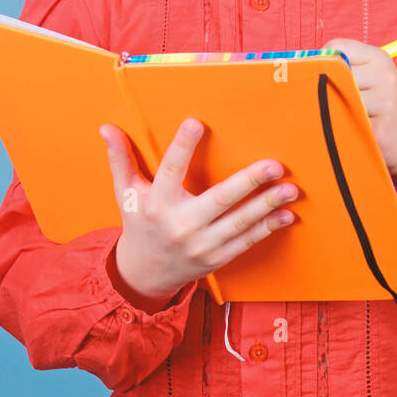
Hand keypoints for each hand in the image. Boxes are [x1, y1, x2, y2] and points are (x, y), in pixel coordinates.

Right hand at [99, 117, 299, 304]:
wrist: (145, 274)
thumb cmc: (140, 223)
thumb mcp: (127, 193)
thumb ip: (121, 159)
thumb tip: (106, 128)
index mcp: (157, 203)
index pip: (170, 170)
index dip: (182, 146)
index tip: (196, 123)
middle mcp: (180, 225)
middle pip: (219, 200)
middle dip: (249, 182)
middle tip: (274, 165)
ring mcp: (201, 245)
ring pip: (239, 222)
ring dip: (268, 205)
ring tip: (290, 189)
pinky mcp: (217, 258)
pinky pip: (246, 241)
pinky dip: (268, 228)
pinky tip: (287, 214)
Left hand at [321, 38, 396, 179]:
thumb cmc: (375, 104)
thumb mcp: (368, 77)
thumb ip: (341, 67)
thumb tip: (299, 67)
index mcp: (380, 58)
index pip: (337, 47)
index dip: (322, 61)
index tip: (321, 75)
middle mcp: (385, 76)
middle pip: (334, 72)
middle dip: (321, 87)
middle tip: (319, 99)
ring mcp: (385, 102)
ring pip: (337, 99)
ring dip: (327, 109)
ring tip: (331, 115)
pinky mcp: (380, 129)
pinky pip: (344, 124)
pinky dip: (336, 128)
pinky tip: (342, 130)